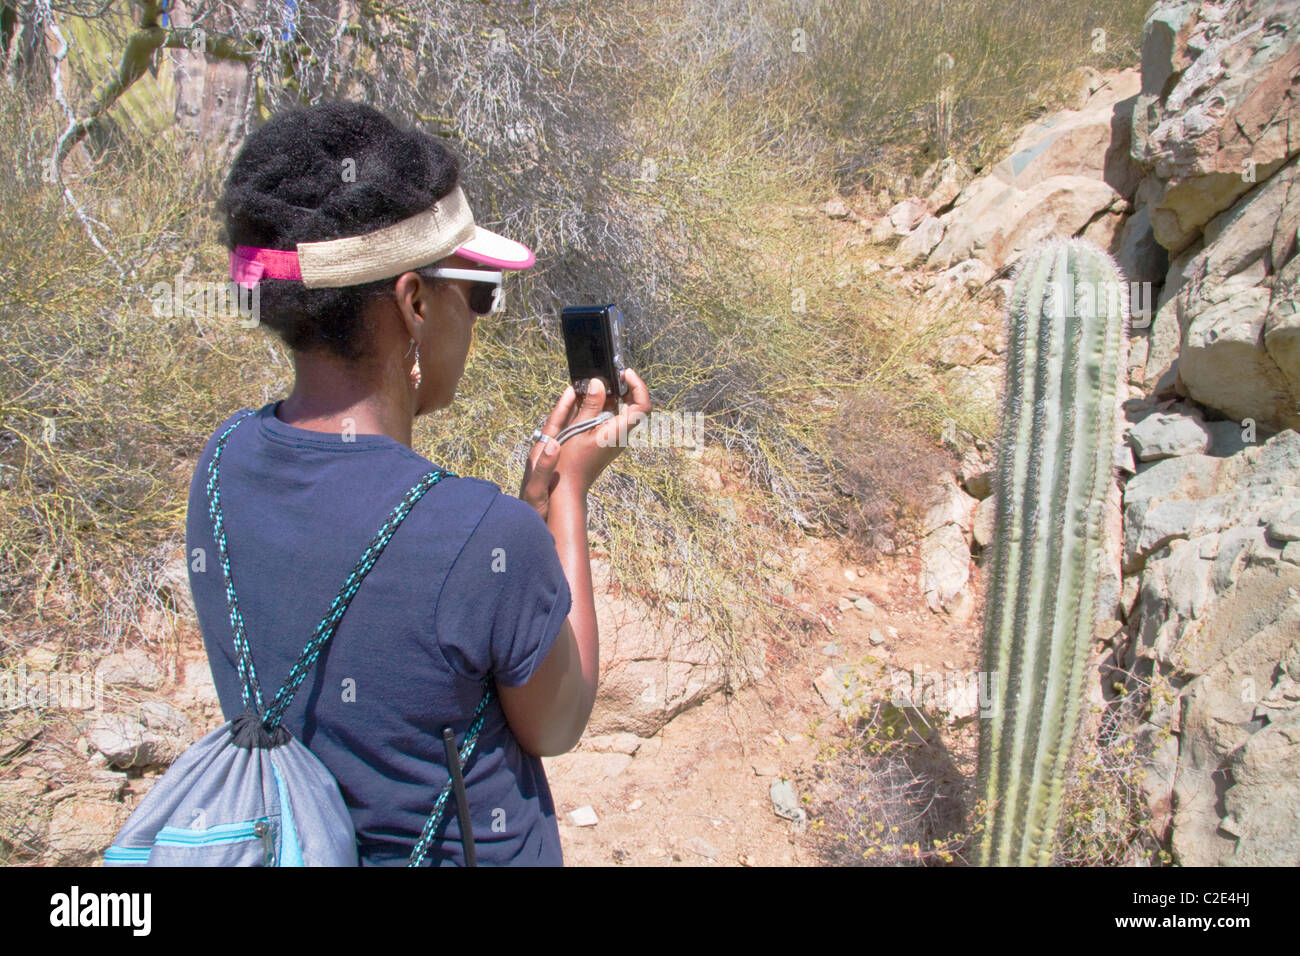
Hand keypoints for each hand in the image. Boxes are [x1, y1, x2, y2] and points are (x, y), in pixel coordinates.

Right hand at [553, 369, 650, 494]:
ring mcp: (617, 439)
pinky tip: (590, 400)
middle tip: (613, 374)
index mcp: (617, 432)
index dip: (638, 386)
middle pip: (637, 406)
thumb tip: (598, 383)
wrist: (568, 487)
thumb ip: (589, 406)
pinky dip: (606, 405)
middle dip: (628, 387)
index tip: (625, 373)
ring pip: (625, 411)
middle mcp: (622, 436)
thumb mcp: (576, 430)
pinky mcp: (610, 440)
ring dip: (615, 395)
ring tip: (597, 384)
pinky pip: (614, 418)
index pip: (642, 406)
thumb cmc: (570, 462)